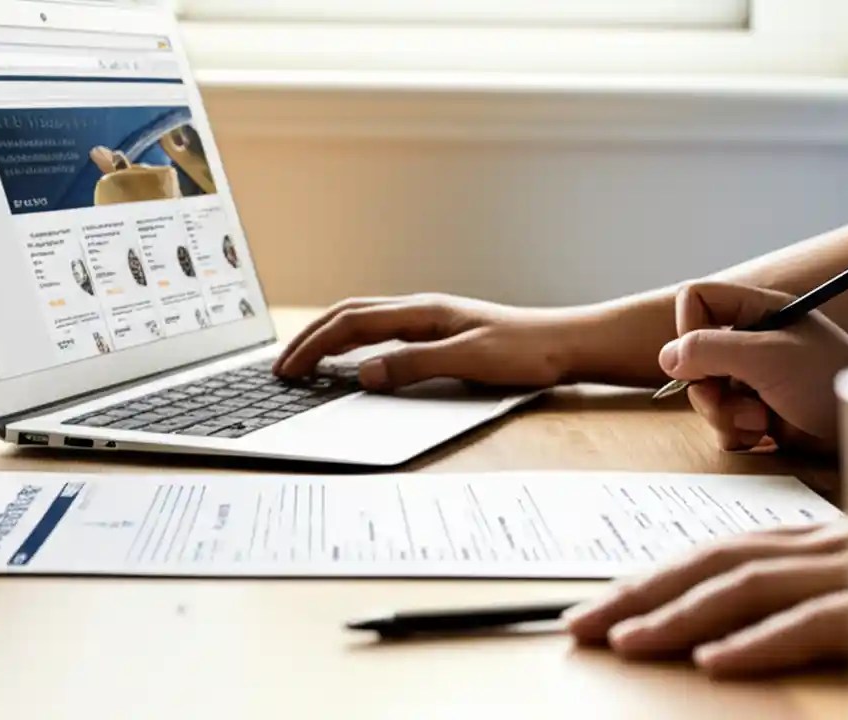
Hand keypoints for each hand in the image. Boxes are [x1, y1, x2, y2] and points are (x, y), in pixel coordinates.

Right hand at [274, 294, 580, 390]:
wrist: (566, 343)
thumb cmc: (527, 350)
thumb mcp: (468, 361)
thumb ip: (415, 365)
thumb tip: (363, 373)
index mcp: (423, 311)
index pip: (351, 323)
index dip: (314, 346)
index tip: (287, 370)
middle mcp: (422, 309)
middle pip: (349, 314)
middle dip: (310, 338)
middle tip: (281, 367)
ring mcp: (431, 319)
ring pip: (364, 320)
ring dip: (329, 337)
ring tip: (305, 361)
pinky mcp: (441, 332)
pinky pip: (384, 332)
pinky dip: (354, 342)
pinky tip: (353, 360)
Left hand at [564, 519, 847, 677]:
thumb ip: (817, 601)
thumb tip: (745, 628)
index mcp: (829, 541)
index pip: (724, 553)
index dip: (657, 577)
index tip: (604, 604)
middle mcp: (837, 544)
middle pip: (717, 561)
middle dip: (641, 591)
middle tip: (581, 622)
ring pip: (748, 585)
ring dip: (676, 613)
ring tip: (623, 642)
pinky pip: (810, 623)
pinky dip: (755, 641)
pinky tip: (710, 662)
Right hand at [661, 282, 847, 452]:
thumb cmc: (829, 379)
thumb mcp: (767, 357)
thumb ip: (711, 350)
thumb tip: (666, 358)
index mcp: (754, 311)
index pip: (695, 300)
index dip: (689, 328)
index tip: (705, 355)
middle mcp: (748, 341)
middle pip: (691, 356)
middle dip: (710, 387)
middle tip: (737, 398)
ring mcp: (750, 378)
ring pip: (703, 395)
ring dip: (725, 415)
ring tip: (760, 420)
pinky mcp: (755, 412)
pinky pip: (720, 423)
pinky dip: (736, 433)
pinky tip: (764, 434)